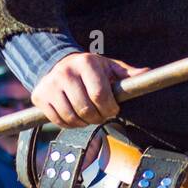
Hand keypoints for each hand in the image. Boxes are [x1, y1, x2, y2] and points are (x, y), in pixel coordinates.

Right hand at [31, 53, 148, 128]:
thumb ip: (127, 74)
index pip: (100, 94)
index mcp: (87, 63)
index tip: (113, 110)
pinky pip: (58, 120)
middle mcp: (66, 72)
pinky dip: (70, 124)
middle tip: (102, 115)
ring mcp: (50, 84)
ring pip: (71, 116)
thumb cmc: (89, 69)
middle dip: (98, 117)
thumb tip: (147, 73)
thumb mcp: (109, 67)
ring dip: (85, 122)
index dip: (109, 108)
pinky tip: (77, 118)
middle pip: (86, 108)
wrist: (57, 63)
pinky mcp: (40, 96)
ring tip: (90, 116)